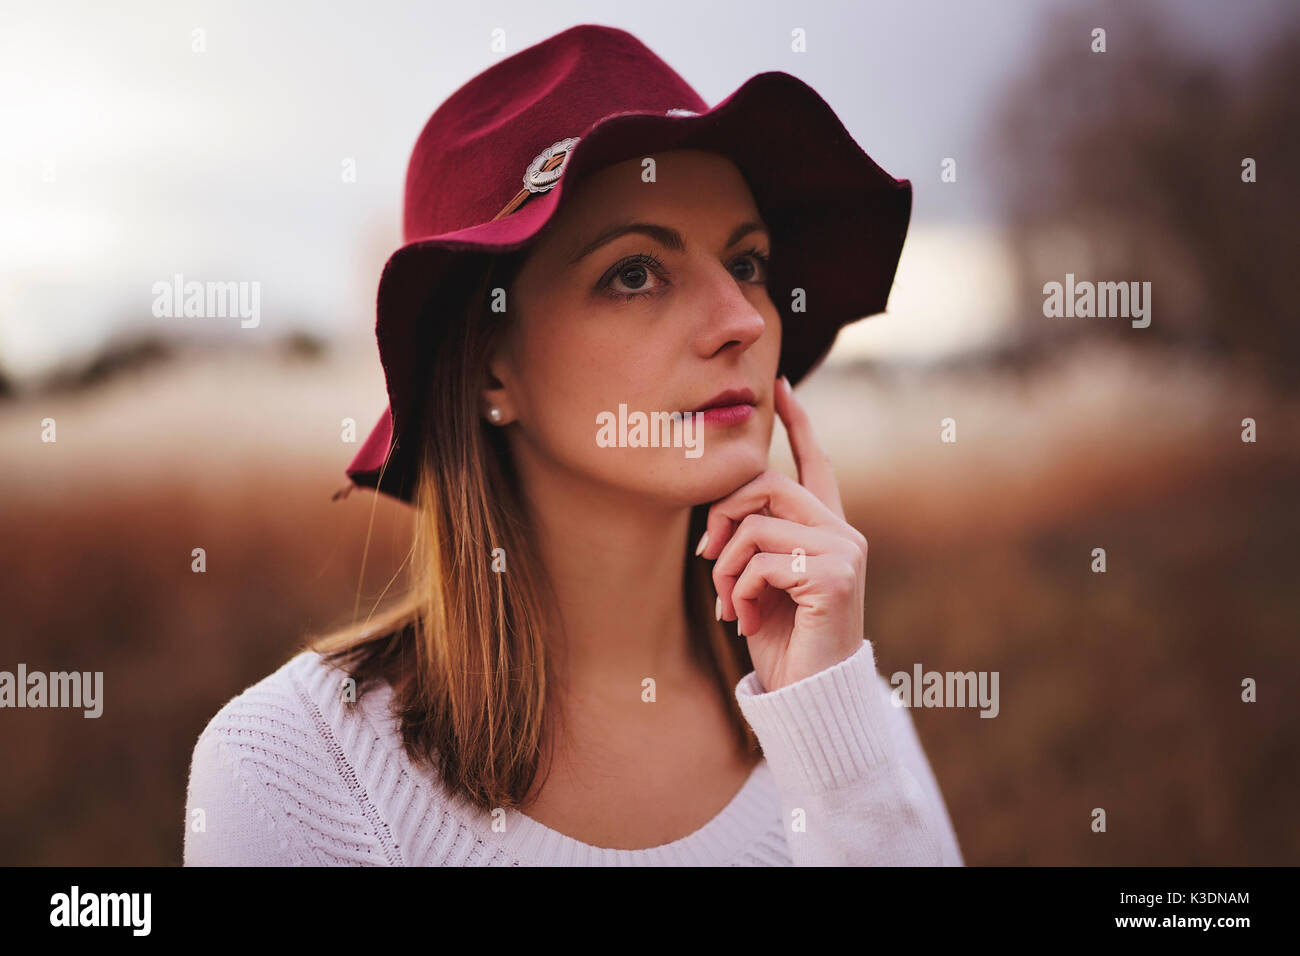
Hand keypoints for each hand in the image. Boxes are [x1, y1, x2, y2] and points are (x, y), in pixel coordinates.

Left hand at [697, 374, 868, 691]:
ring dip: (725, 568)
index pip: (817, 463)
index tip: (781, 385)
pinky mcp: (836, 574)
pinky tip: (748, 619)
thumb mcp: (759, 580)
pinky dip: (741, 590)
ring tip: (730, 604)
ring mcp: (845, 550)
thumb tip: (720, 514)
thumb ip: (751, 539)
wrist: (808, 695)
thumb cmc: (783, 640)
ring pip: (755, 525)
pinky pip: (762, 559)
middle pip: (767, 483)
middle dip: (721, 515)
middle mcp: (843, 532)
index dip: (799, 423)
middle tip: (704, 559)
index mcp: (828, 529)